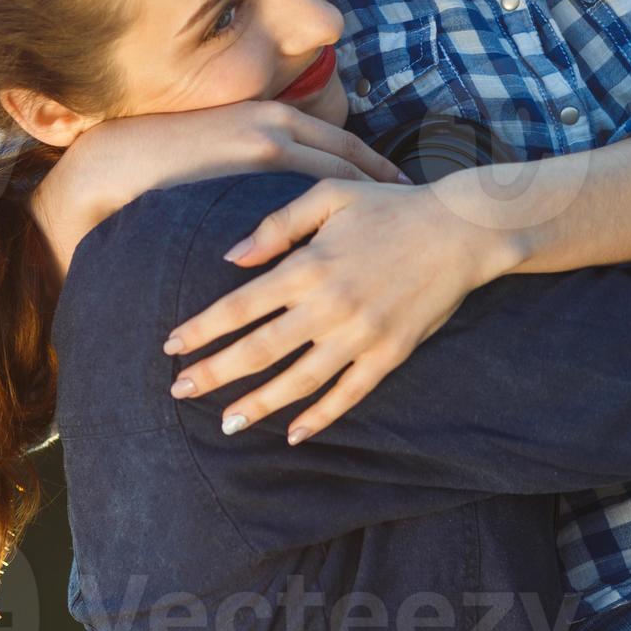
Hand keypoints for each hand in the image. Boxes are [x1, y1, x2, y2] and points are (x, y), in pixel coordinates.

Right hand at [30, 102, 407, 282]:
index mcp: (276, 117)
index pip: (344, 145)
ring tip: (393, 251)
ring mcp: (262, 155)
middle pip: (351, 164)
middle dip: (385, 193)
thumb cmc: (171, 159)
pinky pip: (299, 216)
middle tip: (416, 222)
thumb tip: (300, 180)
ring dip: (366, 217)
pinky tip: (343, 266)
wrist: (117, 165)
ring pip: (333, 190)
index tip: (407, 195)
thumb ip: (265, 153)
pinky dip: (326, 238)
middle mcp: (278, 128)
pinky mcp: (243, 185)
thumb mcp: (228, 141)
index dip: (378, 172)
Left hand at [163, 179, 518, 444]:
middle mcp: (329, 305)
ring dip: (259, 404)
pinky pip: (349, 394)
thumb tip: (230, 257)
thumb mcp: (329, 197)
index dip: (201, 329)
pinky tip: (293, 433)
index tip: (170, 345)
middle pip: (259, 349)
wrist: (460, 231)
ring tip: (226, 422)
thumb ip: (277, 225)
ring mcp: (361, 334)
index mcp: (309, 265)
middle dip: (214, 373)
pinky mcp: (390, 354)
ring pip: (298, 380)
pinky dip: (320, 417)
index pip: (239, 306)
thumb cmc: (390, 207)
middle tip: (179, 390)